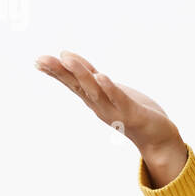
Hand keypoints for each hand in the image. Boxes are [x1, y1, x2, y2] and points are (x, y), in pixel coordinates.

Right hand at [35, 50, 181, 157]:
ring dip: (81, 74)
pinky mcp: (132, 113)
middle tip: (41, 59)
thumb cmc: (132, 112)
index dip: (56, 72)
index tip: (37, 60)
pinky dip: (109, 88)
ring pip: (94, 90)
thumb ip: (93, 79)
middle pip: (77, 85)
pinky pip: (119, 99)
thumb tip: (74, 64)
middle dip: (60, 72)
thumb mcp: (109, 91)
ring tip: (67, 59)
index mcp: (94, 99)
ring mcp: (114, 110)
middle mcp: (99, 105)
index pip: (72, 82)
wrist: (157, 137)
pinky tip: (101, 76)